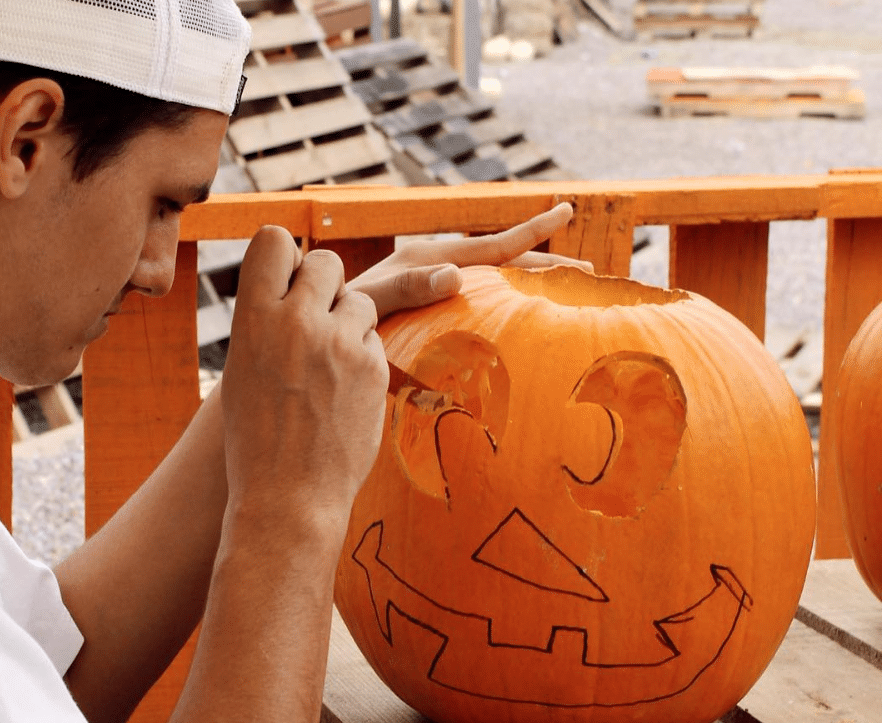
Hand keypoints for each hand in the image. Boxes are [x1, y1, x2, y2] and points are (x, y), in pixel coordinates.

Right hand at [220, 226, 386, 529]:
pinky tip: (343, 396)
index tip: (286, 278)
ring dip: (349, 322)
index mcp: (252, 317)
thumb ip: (267, 320)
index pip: (273, 239)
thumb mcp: (242, 368)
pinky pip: (375, 340)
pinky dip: (363, 359)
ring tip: (327, 367)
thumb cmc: (256, 437)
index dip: (285, 256)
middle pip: (326, 261)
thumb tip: (293, 283)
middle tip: (316, 319)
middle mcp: (297, 321)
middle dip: (325, 284)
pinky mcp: (375, 368)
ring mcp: (340, 343)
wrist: (288, 498)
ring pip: (360, 299)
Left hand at [346, 202, 590, 318]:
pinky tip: (512, 319)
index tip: (566, 211)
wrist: (306, 340)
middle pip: (497, 261)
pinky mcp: (421, 307)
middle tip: (587, 270)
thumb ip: (406, 287)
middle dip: (542, 262)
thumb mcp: (369, 302)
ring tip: (561, 292)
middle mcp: (428, 269)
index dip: (528, 232)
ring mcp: (426, 287)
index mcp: (423, 261)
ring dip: (523, 282)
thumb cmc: (333, 323)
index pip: (487, 246)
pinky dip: (498, 302)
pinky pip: (471, 301)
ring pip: (487, 279)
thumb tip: (458, 274)